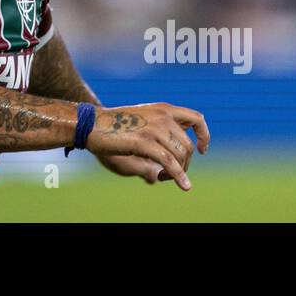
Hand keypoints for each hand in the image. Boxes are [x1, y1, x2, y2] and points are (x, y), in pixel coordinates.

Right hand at [85, 102, 209, 190]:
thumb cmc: (113, 124)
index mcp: (163, 109)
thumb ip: (158, 128)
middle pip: (188, 145)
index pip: (197, 118)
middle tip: (171, 173)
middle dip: (185, 163)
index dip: (204, 135)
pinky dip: (179, 176)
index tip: (202, 150)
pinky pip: (169, 162)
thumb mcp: (141, 120)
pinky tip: (184, 186)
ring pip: (180, 155)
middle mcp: (162, 116)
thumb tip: (171, 148)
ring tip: (164, 178)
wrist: (91, 123)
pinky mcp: (144, 142)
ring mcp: (154, 128)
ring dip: (178, 171)